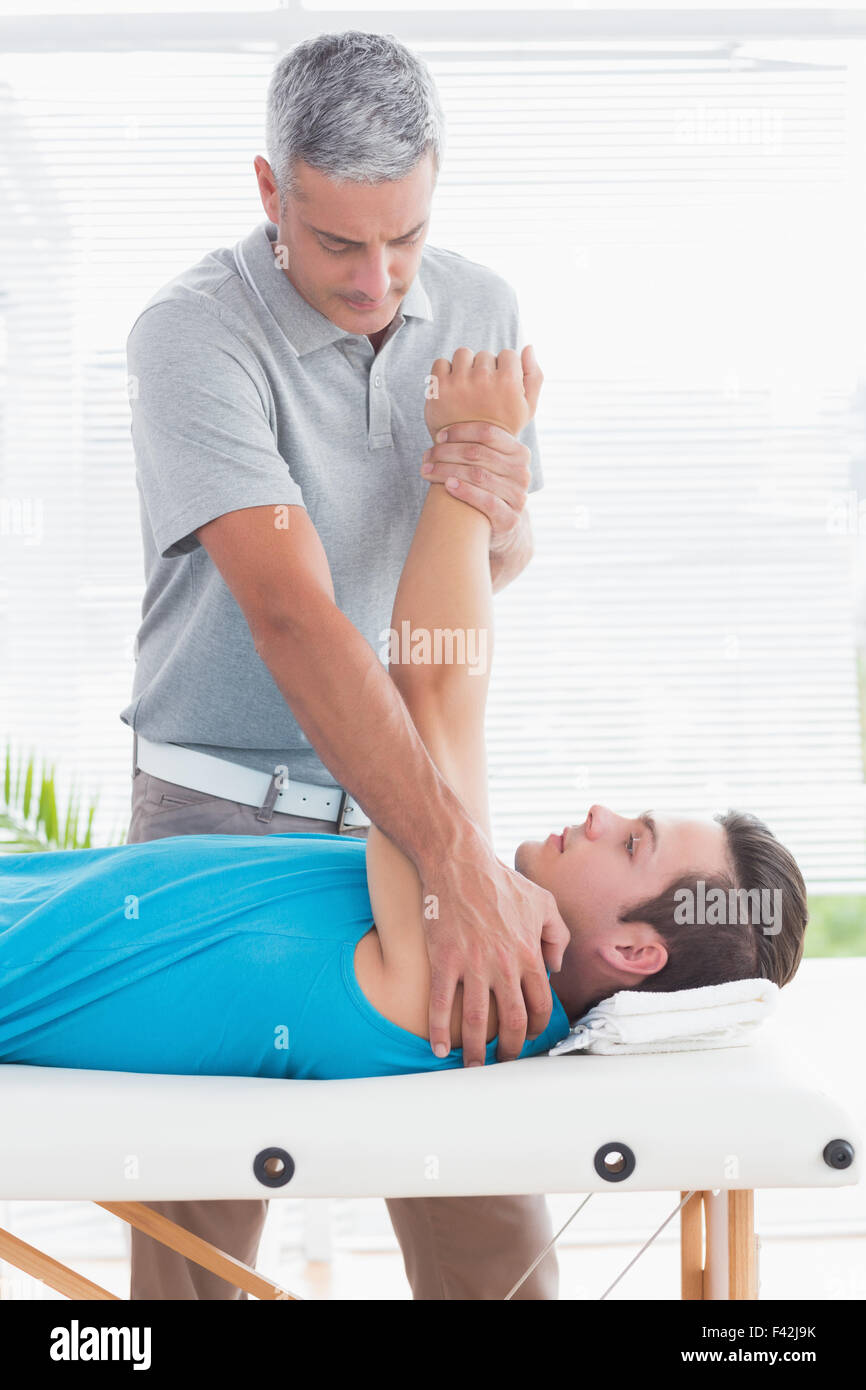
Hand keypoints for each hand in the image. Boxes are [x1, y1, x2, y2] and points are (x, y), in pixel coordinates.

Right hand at [420, 825, 570, 1066]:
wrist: (460, 863)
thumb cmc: (501, 882)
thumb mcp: (544, 902)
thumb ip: (557, 935)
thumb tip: (555, 966)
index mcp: (529, 953)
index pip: (540, 1004)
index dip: (535, 1027)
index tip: (526, 1036)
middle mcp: (504, 964)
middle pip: (511, 1020)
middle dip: (508, 1048)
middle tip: (501, 1060)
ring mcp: (472, 964)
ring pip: (476, 1020)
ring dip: (475, 1050)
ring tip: (471, 1064)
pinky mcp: (444, 959)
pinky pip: (440, 1003)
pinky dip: (439, 1030)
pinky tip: (439, 1048)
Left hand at [421, 421, 532, 552]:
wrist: (502, 527)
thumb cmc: (486, 488)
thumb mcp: (488, 464)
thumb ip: (476, 445)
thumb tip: (441, 427)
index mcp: (519, 452)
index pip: (487, 432)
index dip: (460, 432)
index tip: (439, 437)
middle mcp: (522, 472)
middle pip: (478, 454)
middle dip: (447, 453)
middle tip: (427, 456)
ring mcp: (518, 495)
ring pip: (478, 475)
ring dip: (446, 471)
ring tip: (426, 471)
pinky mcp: (510, 518)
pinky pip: (486, 501)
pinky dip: (465, 491)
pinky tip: (447, 486)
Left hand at [424, 345, 542, 443]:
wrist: (468, 452)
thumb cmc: (501, 427)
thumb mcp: (526, 408)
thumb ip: (534, 376)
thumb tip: (528, 347)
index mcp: (508, 381)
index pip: (508, 354)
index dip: (505, 370)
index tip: (499, 388)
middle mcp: (484, 378)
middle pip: (485, 355)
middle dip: (484, 370)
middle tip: (481, 393)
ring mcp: (460, 381)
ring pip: (463, 354)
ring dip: (464, 367)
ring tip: (466, 389)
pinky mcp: (439, 386)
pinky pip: (441, 362)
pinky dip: (444, 373)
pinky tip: (451, 390)